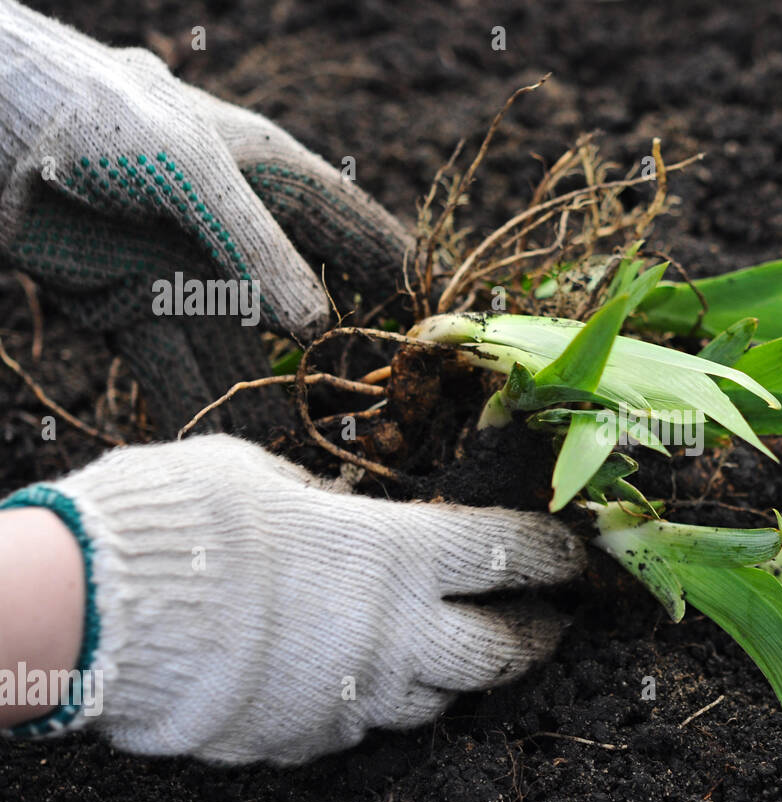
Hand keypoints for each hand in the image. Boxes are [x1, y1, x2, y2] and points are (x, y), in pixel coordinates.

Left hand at [0, 1, 410, 435]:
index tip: (433, 328)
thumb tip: (317, 327)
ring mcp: (188, 273)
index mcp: (272, 177)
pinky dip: (203, 408)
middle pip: (303, 306)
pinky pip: (179, 367)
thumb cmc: (105, 121)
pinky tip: (233, 449)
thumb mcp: (195, 173)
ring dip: (269, 401)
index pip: (353, 233)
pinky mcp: (135, 306)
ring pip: (243, 350)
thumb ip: (258, 247)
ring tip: (305, 456)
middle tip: (377, 416)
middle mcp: (239, 233)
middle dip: (336, 360)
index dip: (393, 277)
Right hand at [2, 435, 584, 763]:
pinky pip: (363, 725)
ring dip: (454, 677)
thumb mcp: (267, 479)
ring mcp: (358, 695)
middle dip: (535, 638)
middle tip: (549, 626)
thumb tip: (343, 516)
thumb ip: (326, 505)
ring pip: (439, 701)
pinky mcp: (311, 737)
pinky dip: (373, 703)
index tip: (575, 557)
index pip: (511, 553)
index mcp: (400, 554)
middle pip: (501, 652)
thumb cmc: (188, 520)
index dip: (554, 555)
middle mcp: (398, 632)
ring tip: (454, 656)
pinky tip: (354, 680)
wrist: (108, 612)